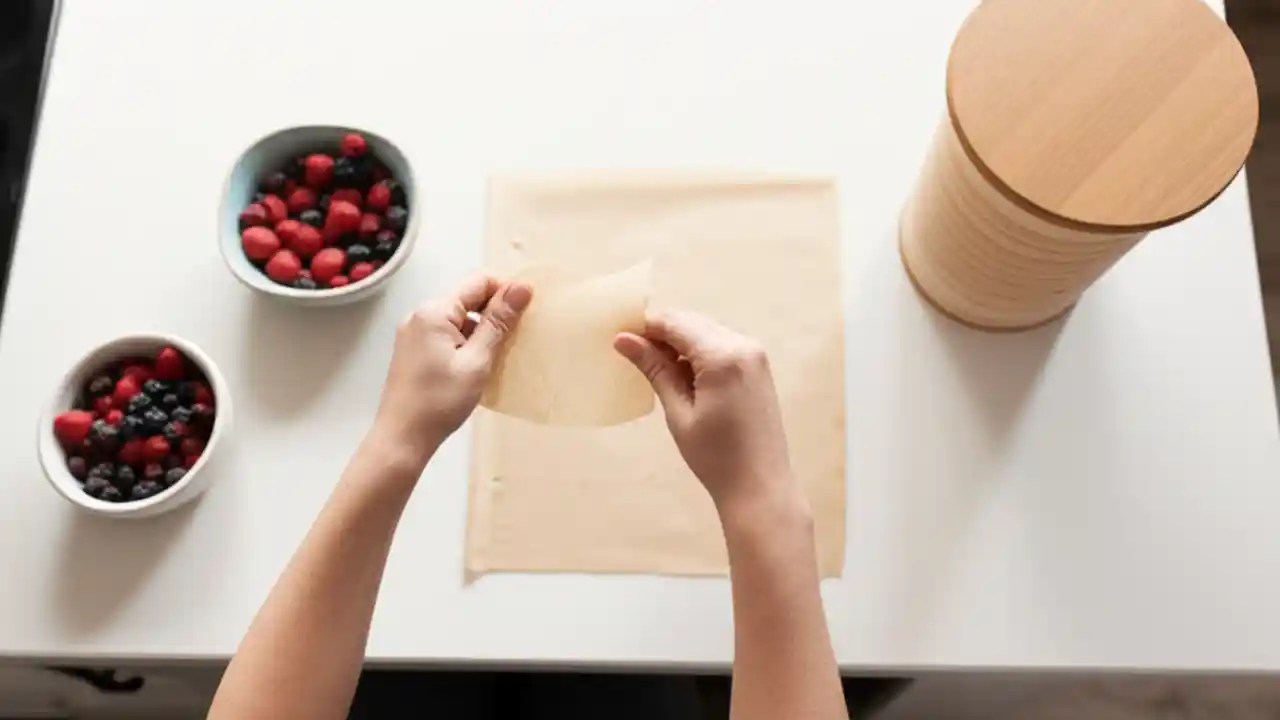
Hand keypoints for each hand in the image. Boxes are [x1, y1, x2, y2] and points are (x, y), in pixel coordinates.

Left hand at [373, 274, 531, 463]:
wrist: (402, 438)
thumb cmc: (440, 401)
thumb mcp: (476, 361)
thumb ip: (498, 322)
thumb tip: (521, 288)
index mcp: (434, 311)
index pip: (478, 282)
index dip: (506, 291)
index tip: (528, 312)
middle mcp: (420, 315)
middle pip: (467, 299)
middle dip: (494, 313)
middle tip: (517, 337)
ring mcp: (413, 333)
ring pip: (458, 319)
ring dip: (481, 331)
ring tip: (499, 356)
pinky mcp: (413, 350)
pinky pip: (446, 335)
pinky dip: (466, 343)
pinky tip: (478, 365)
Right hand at [614, 311, 801, 515]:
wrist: (760, 486)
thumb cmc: (715, 456)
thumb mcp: (679, 412)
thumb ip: (655, 369)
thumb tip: (623, 340)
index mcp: (723, 355)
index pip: (676, 323)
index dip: (645, 326)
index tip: (620, 338)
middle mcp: (743, 345)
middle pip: (692, 323)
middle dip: (662, 333)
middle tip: (633, 354)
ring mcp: (755, 355)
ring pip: (706, 332)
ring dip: (680, 343)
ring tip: (656, 369)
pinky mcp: (758, 368)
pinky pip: (721, 346)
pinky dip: (699, 353)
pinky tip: (683, 376)